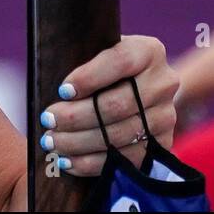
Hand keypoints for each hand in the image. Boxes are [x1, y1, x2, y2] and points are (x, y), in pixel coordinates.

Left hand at [38, 36, 179, 175]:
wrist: (133, 86)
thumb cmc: (100, 65)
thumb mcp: (95, 50)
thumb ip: (81, 57)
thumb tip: (53, 81)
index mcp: (148, 51)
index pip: (119, 62)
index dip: (89, 77)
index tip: (62, 91)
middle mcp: (163, 82)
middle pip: (117, 104)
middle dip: (76, 115)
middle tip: (47, 119)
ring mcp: (166, 115)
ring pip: (120, 134)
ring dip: (79, 141)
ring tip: (51, 141)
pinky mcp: (162, 142)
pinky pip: (126, 158)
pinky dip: (92, 162)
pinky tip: (68, 161)